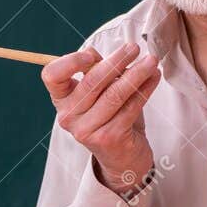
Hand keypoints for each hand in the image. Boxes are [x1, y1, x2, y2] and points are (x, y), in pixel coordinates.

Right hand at [42, 42, 160, 193]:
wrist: (122, 158)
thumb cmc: (110, 118)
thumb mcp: (99, 93)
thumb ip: (97, 72)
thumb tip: (99, 52)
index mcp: (61, 100)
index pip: (52, 76)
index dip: (70, 62)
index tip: (92, 54)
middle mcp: (68, 117)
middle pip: (91, 81)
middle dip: (117, 61)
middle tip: (135, 48)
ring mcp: (87, 130)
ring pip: (115, 94)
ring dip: (136, 73)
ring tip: (151, 61)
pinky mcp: (109, 138)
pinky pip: (131, 107)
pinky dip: (145, 89)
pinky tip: (154, 78)